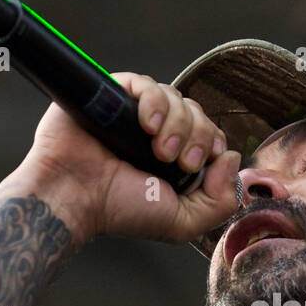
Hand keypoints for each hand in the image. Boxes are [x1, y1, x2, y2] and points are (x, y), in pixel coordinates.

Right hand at [14, 73, 240, 246]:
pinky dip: (154, 101)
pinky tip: (147, 124)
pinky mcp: (113, 95)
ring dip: (177, 122)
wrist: (74, 198)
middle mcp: (157, 133)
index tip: (197, 165)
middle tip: (178, 161)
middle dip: (196, 136)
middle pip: (197, 113)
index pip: (209, 135)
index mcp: (174, 159)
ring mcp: (135, 113)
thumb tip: (232, 159)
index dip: (211, 144)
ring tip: (159, 148)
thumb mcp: (181, 221)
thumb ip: (219, 202)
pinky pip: (146, 83)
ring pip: (177, 97)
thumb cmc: (119, 210)